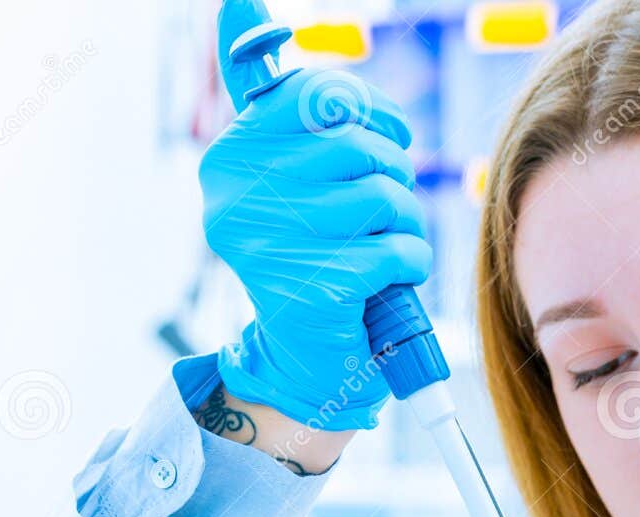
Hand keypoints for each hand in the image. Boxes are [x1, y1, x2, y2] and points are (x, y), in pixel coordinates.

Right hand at [202, 24, 431, 430]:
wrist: (304, 357)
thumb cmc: (308, 253)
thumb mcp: (286, 175)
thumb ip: (274, 101)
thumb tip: (238, 3)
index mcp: (229, 156)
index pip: (320, 97)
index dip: (372, 114)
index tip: (388, 138)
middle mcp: (238, 197)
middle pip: (358, 147)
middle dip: (394, 173)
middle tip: (389, 205)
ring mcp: (273, 244)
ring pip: (384, 197)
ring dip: (406, 222)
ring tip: (392, 242)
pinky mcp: (314, 289)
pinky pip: (397, 250)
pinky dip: (410, 264)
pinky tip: (392, 279)